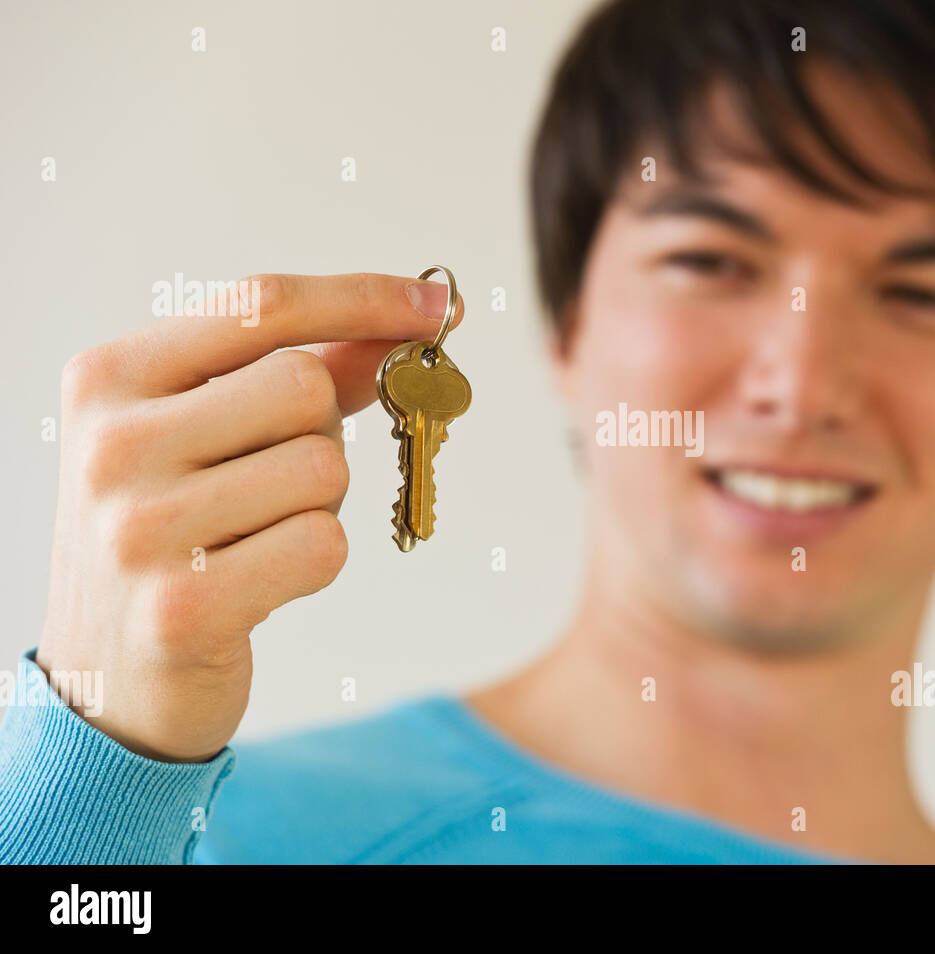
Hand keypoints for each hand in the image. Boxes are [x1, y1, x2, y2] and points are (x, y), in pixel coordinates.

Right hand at [36, 273, 462, 761]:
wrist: (106, 681)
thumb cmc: (173, 537)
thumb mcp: (206, 437)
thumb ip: (297, 372)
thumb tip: (404, 323)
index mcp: (109, 379)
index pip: (260, 305)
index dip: (364, 298)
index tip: (439, 305)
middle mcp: (112, 444)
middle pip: (305, 386)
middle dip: (323, 432)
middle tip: (274, 482)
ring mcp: (139, 527)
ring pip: (324, 467)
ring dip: (319, 504)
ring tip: (254, 537)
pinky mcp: (183, 607)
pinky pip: (324, 544)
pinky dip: (317, 561)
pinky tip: (259, 583)